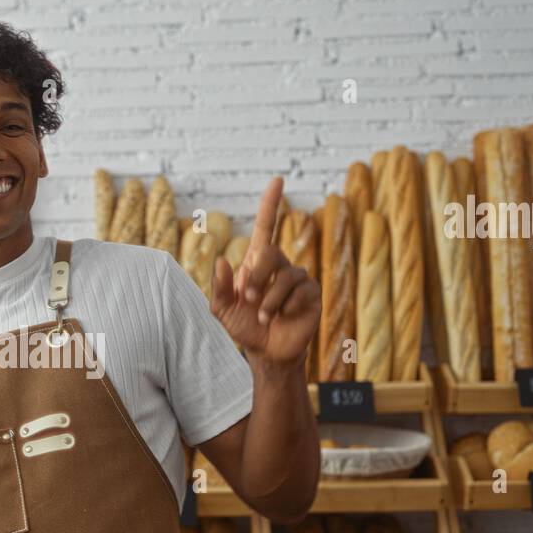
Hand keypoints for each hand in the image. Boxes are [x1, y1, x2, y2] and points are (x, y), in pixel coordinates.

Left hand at [211, 177, 320, 369]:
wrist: (267, 351)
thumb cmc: (245, 326)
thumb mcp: (223, 309)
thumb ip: (220, 287)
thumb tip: (222, 260)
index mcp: (257, 263)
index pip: (265, 227)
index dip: (270, 204)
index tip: (277, 180)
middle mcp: (280, 265)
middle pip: (270, 251)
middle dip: (257, 275)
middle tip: (250, 298)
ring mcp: (298, 278)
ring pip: (285, 276)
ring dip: (269, 300)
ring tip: (263, 316)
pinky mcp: (312, 294)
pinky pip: (300, 291)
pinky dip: (286, 307)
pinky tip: (283, 316)